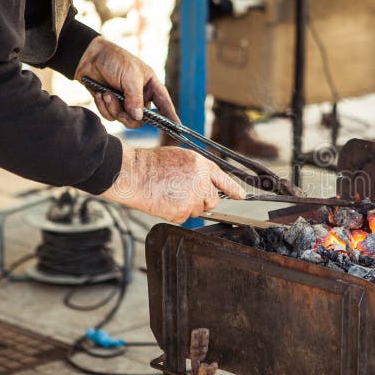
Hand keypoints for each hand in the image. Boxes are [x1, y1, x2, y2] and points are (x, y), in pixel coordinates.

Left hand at [74, 37, 178, 127]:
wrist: (88, 57)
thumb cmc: (114, 60)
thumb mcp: (130, 76)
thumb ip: (135, 98)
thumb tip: (138, 117)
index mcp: (150, 86)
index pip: (165, 104)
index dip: (172, 117)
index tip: (178, 129)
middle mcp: (140, 96)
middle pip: (142, 119)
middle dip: (129, 116)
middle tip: (120, 109)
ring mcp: (126, 102)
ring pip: (124, 119)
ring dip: (113, 108)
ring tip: (106, 94)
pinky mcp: (111, 105)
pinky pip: (110, 116)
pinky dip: (103, 106)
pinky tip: (99, 94)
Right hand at [100, 146, 246, 223]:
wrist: (134, 174)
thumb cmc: (151, 164)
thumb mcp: (180, 157)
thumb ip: (197, 169)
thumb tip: (206, 183)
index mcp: (201, 165)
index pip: (223, 179)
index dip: (233, 189)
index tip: (240, 196)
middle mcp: (201, 181)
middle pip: (212, 201)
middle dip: (202, 201)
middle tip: (184, 195)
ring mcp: (193, 197)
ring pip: (197, 210)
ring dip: (186, 207)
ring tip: (169, 194)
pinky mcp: (183, 211)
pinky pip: (184, 217)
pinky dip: (175, 213)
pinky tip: (165, 201)